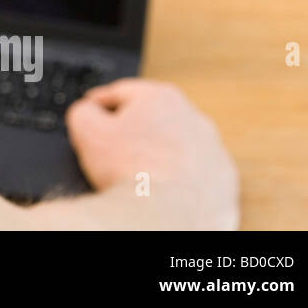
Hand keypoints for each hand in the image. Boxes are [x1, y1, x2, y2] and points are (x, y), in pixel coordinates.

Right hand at [64, 78, 239, 228]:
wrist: (166, 215)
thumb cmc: (130, 170)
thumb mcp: (87, 131)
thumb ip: (83, 111)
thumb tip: (87, 111)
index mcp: (161, 98)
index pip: (123, 92)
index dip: (100, 101)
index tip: (91, 110)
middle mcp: (194, 118)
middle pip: (153, 118)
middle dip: (133, 129)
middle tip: (113, 146)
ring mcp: (214, 150)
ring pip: (177, 146)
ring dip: (159, 154)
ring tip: (138, 173)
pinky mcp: (225, 180)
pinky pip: (195, 174)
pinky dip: (179, 179)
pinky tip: (161, 189)